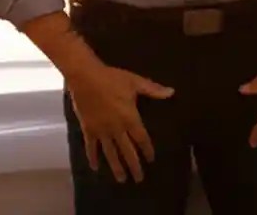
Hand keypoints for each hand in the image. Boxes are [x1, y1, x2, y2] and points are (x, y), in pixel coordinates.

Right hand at [66, 63, 173, 182]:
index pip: (141, 138)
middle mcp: (116, 128)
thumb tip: (171, 92)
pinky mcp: (88, 129)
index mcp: (130, 118)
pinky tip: (95, 168)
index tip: (151, 160)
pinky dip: (93, 158)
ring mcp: (101, 131)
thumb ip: (153, 90)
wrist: (85, 77)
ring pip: (110, 153)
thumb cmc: (112, 78)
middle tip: (139, 179)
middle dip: (134, 165)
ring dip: (116, 167)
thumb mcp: (135, 82)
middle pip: (127, 151)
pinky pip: (91, 147)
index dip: (147, 150)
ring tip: (121, 179)